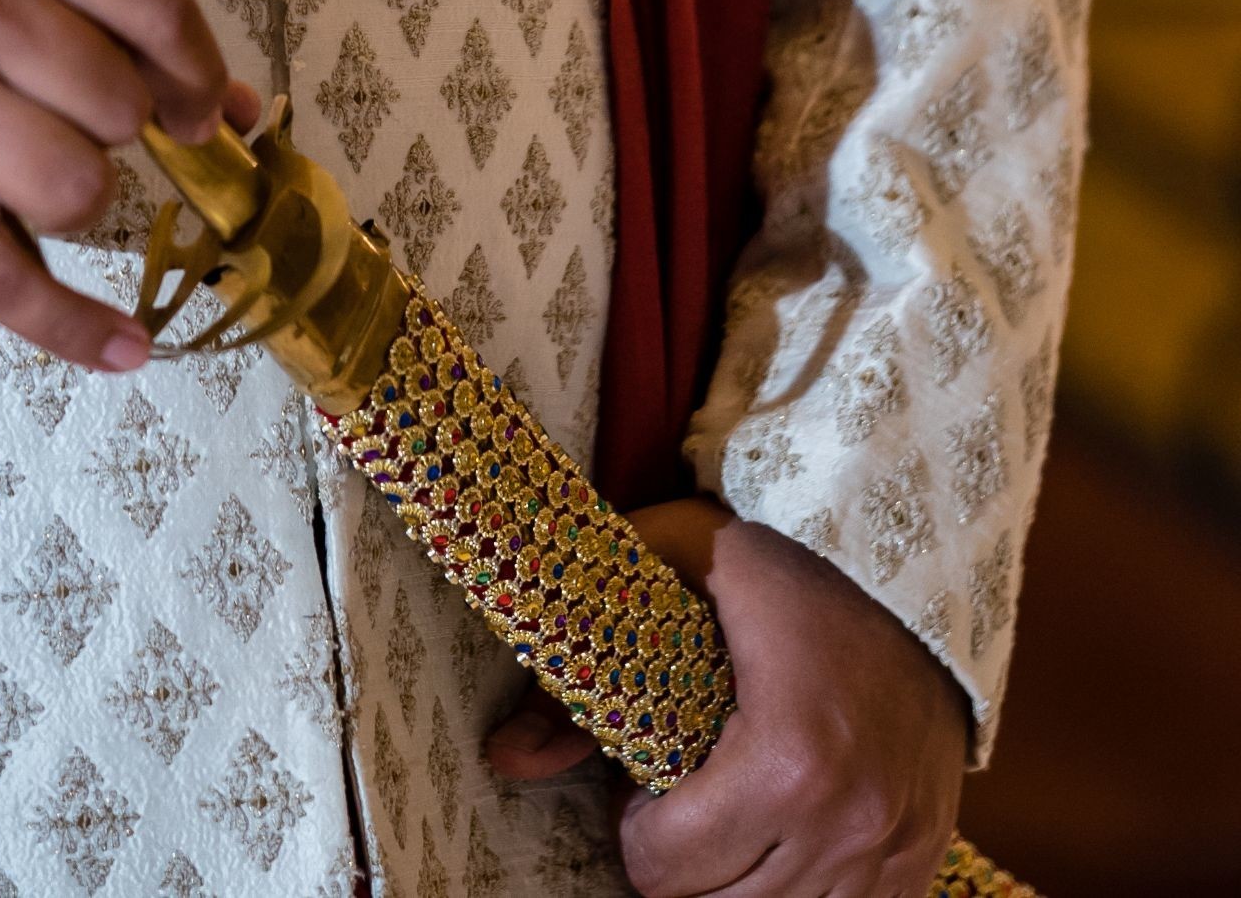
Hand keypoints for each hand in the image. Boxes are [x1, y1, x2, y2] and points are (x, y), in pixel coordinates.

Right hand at [0, 0, 245, 373]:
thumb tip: (227, 103)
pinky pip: (1, 274)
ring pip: (75, 188)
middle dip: (115, 134)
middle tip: (74, 127)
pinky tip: (120, 347)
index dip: (195, 74)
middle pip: (119, 105)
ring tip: (30, 178)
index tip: (202, 110)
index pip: (153, 6)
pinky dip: (73, 326)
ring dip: (75, 200)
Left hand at [484, 499, 967, 893]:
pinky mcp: (922, 860)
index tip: (644, 777)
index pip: (665, 867)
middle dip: (684, 857)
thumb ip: (583, 664)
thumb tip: (503, 758)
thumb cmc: (782, 559)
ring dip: (739, 877)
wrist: (913, 570)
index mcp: (785, 760)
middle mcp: (847, 822)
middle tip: (685, 794)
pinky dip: (798, 885)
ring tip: (731, 808)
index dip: (636, 826)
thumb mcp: (671, 571)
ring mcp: (893, 851)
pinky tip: (782, 831)